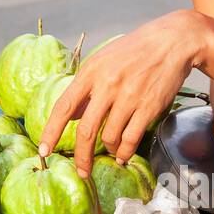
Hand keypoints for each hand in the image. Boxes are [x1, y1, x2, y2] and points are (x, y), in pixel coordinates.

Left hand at [37, 10, 213, 174]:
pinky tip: (123, 155)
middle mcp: (107, 86)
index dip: (51, 131)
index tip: (43, 150)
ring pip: (109, 137)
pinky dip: (125, 152)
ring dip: (109, 151)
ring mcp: (129, 97)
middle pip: (86, 130)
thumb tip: (71, 115)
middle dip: (81, 157)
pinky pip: (131, 139)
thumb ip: (85, 88)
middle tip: (81, 171)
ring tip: (112, 152)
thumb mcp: (101, 61)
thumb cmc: (133, 51)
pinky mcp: (149, 107)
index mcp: (90, 73)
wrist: (170, 42)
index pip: (63, 107)